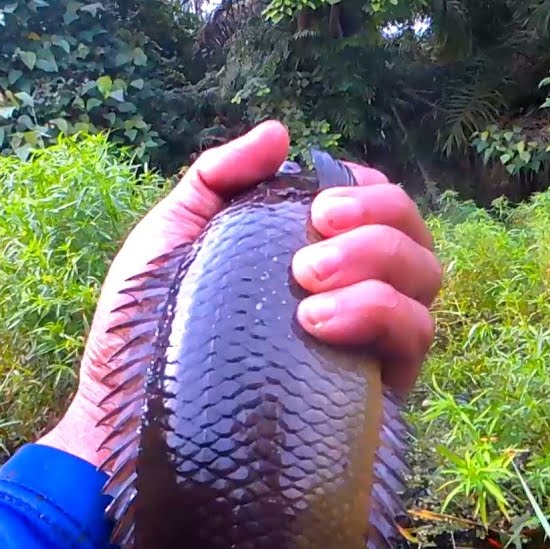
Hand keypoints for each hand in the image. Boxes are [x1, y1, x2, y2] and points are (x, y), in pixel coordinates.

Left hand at [37, 121, 441, 465]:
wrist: (124, 415)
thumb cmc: (144, 327)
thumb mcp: (171, 237)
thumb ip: (219, 178)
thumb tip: (281, 133)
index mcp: (314, 249)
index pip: (377, 203)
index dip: (366, 191)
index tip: (318, 205)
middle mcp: (354, 290)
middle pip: (412, 235)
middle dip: (375, 224)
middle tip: (310, 246)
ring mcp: (368, 342)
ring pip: (424, 282)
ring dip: (378, 267)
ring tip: (306, 290)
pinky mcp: (374, 392)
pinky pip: (415, 339)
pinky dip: (379, 315)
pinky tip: (319, 323)